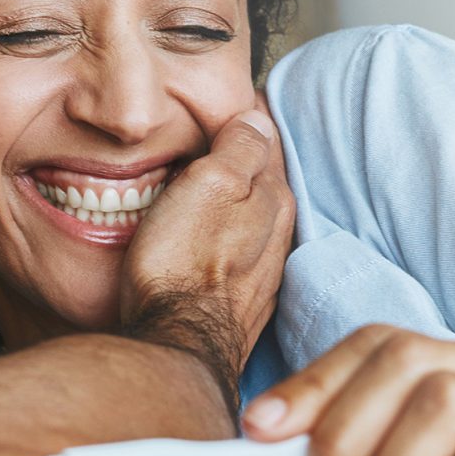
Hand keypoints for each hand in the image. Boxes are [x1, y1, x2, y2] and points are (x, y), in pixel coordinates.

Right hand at [121, 98, 295, 394]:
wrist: (176, 345)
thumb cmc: (182, 264)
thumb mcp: (208, 185)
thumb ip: (238, 148)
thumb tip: (258, 117)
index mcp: (273, 198)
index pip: (267, 144)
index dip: (246, 123)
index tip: (228, 110)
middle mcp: (278, 236)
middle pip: (264, 184)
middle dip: (245, 165)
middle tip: (217, 143)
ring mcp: (263, 274)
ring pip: (254, 224)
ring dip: (236, 207)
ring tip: (209, 192)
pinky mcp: (241, 306)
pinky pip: (240, 259)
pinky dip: (227, 244)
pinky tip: (208, 246)